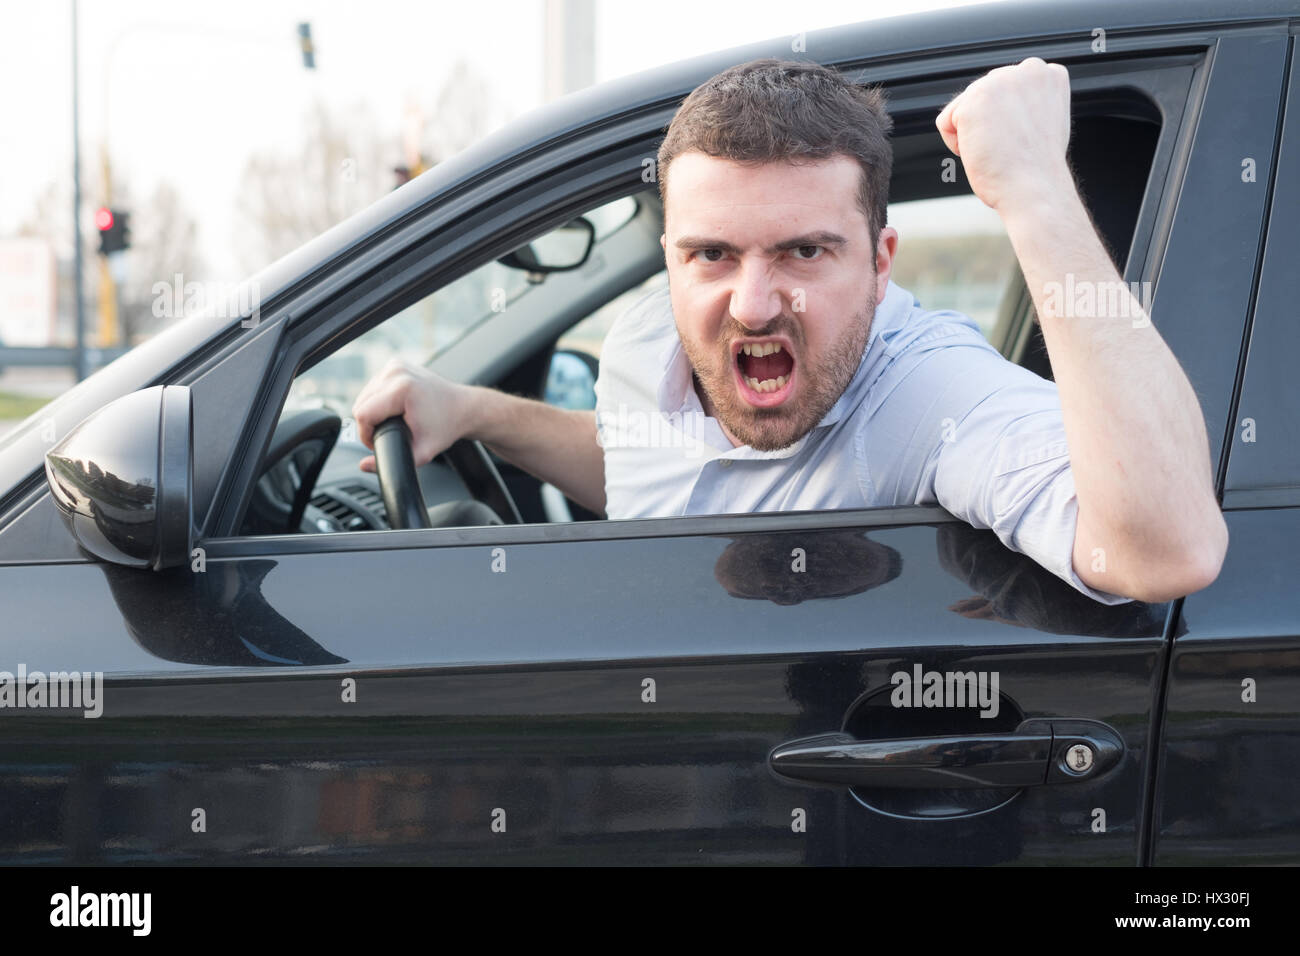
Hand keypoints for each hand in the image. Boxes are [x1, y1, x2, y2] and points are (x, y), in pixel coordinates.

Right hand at [350, 358, 471, 472]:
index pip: (363, 413)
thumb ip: (393, 461)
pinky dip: (378, 399)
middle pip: (360, 403)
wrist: (464, 407)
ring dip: (373, 411)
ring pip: (365, 394)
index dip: (366, 434)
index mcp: (402, 388)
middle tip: (389, 434)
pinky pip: (374, 386)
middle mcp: (396, 372)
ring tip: (393, 421)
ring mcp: (395, 365)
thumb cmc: (447, 427)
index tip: (378, 442)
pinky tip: (395, 408)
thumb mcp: (422, 451)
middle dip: (369, 423)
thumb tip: (364, 466)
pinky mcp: (395, 364)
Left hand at [935, 57, 1073, 213]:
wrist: (1035, 189)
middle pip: (981, 95)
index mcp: (1047, 74)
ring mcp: (1000, 81)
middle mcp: (1027, 68)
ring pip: (963, 108)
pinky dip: (955, 144)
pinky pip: (945, 122)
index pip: (1004, 90)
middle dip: (988, 125)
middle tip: (1010, 148)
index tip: (1023, 139)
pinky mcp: (974, 99)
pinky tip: (982, 152)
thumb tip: (1003, 103)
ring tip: (998, 150)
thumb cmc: (1036, 168)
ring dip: (973, 134)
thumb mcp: (1042, 121)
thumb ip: (1025, 102)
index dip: (1006, 121)